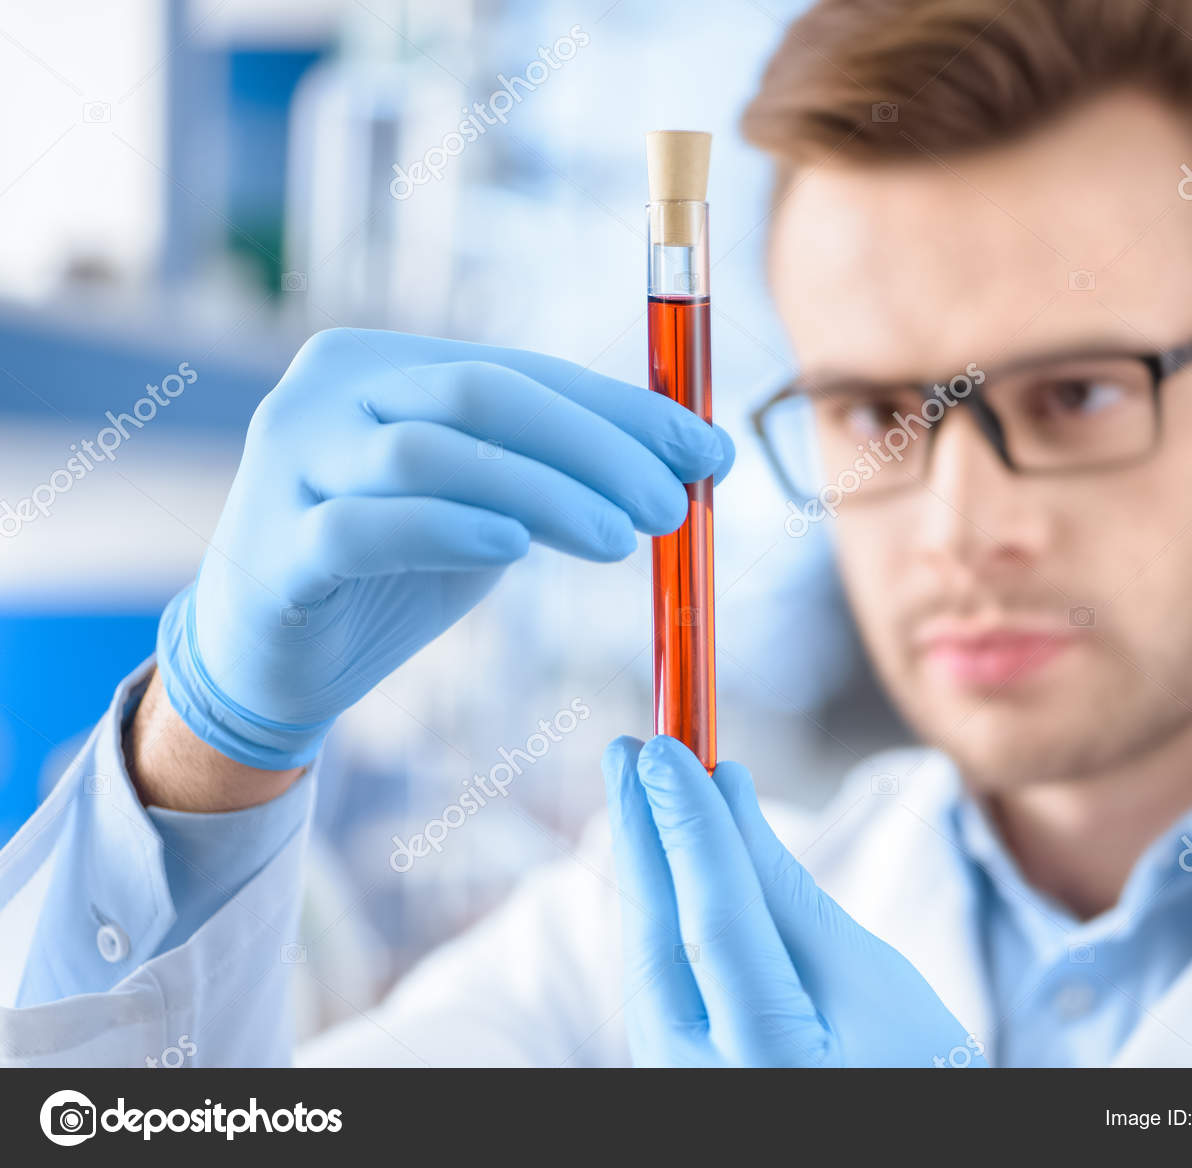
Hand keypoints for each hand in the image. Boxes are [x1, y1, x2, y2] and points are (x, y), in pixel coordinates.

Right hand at [158, 328, 733, 770]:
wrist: (268, 659)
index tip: (708, 454)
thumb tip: (694, 461)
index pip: (521, 371)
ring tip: (621, 538)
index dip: (622, 410)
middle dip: (593, 446)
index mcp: (383, 365)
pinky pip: (363, 525)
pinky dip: (448, 528)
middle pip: (479, 395)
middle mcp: (328, 392)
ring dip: (542, 491)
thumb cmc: (390, 569)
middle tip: (671, 505)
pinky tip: (513, 547)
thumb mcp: (485, 507)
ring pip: (428, 454)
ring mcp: (287, 462)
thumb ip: (559, 474)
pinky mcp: (271, 546)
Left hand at [603, 735, 986, 1067]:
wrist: (893, 1142)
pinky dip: (660, 909)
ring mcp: (676, 1083)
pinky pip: (657, 976)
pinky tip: (661, 857)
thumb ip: (786, 892)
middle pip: (658, 935)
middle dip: (642, 832)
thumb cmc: (912, 1069)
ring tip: (639, 785)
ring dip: (645, 863)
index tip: (665, 750)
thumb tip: (725, 792)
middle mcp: (702, 1081)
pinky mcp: (672, 1070)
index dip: (690, 825)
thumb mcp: (870, 977)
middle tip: (628, 749)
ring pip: (647, 954)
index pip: (716, 922)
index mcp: (773, 1062)